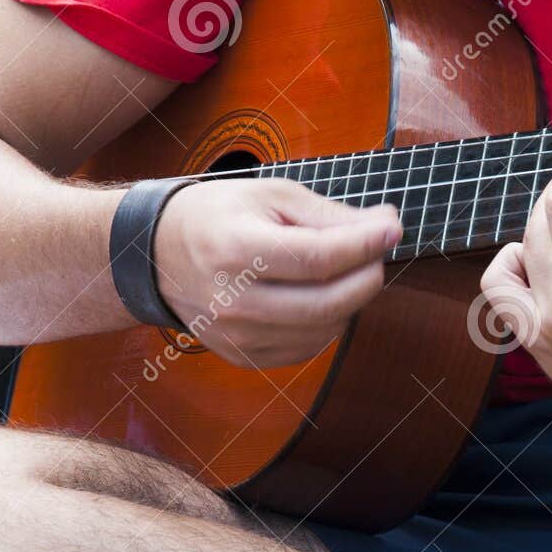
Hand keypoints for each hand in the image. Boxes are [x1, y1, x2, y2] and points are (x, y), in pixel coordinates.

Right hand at [152, 178, 399, 367]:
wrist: (158, 255)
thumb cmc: (218, 216)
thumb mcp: (269, 195)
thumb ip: (328, 215)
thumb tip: (386, 225)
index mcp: (236, 250)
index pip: (318, 258)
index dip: (364, 245)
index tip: (392, 229)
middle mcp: (233, 301)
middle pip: (327, 303)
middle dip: (366, 276)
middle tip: (375, 253)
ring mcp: (237, 336)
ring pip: (324, 331)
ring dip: (350, 301)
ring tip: (346, 270)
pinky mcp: (243, 356)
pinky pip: (307, 348)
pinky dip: (327, 323)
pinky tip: (321, 296)